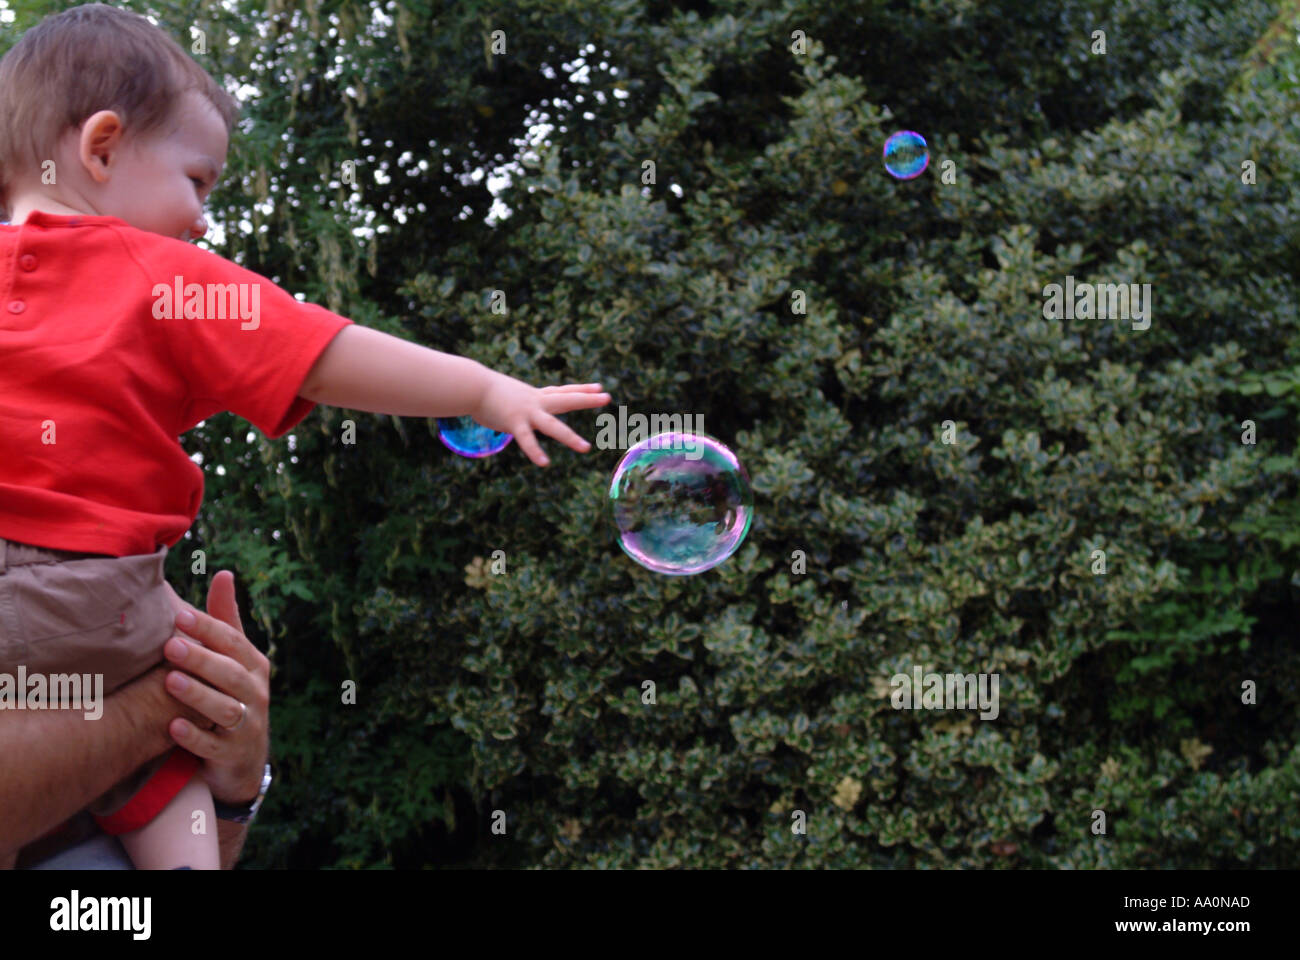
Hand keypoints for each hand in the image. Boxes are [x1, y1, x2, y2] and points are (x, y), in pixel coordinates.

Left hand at [161, 571, 270, 805]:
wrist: (243, 759)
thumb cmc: (231, 695)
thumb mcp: (234, 659)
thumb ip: (225, 620)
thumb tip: (223, 573)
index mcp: (254, 666)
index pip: (233, 642)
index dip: (208, 628)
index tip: (178, 615)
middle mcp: (256, 694)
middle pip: (231, 673)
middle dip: (201, 659)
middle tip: (169, 646)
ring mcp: (247, 725)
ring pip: (225, 709)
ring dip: (198, 696)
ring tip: (170, 682)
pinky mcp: (233, 754)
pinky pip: (214, 745)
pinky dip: (195, 737)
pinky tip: (173, 727)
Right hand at [473, 372, 610, 465]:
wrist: (472, 386)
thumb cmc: (485, 390)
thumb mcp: (509, 395)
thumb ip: (517, 403)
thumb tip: (516, 409)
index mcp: (535, 397)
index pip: (563, 391)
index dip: (582, 390)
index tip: (599, 388)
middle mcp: (536, 402)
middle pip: (566, 399)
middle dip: (586, 399)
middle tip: (607, 397)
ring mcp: (527, 413)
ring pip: (552, 426)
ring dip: (570, 437)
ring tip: (586, 448)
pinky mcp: (514, 423)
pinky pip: (527, 440)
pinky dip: (535, 452)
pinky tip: (544, 463)